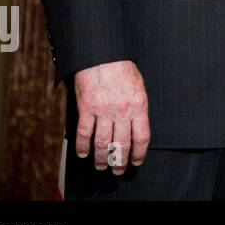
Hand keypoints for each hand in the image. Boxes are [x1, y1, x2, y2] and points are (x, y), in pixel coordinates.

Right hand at [73, 59, 149, 173]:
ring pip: (102, 143)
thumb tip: (136, 126)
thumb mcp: (139, 87)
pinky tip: (82, 153)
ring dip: (101, 158)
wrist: (103, 55)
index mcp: (139, 105)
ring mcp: (103, 111)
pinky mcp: (86, 108)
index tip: (137, 162)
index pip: (142, 137)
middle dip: (120, 161)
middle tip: (118, 170)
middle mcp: (122, 111)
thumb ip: (137, 107)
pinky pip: (84, 133)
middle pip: (122, 144)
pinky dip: (82, 146)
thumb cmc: (122, 68)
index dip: (139, 154)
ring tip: (101, 166)